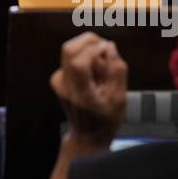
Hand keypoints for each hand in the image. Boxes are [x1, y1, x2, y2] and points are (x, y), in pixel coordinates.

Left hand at [49, 32, 127, 149]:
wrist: (86, 136)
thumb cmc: (106, 120)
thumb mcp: (119, 99)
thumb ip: (117, 70)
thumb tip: (110, 46)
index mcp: (79, 94)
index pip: (79, 61)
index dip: (95, 49)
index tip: (109, 50)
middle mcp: (63, 85)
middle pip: (69, 48)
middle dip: (90, 42)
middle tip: (106, 52)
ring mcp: (57, 81)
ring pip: (70, 51)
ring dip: (88, 52)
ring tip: (102, 71)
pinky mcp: (57, 78)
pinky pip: (71, 58)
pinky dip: (84, 59)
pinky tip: (94, 76)